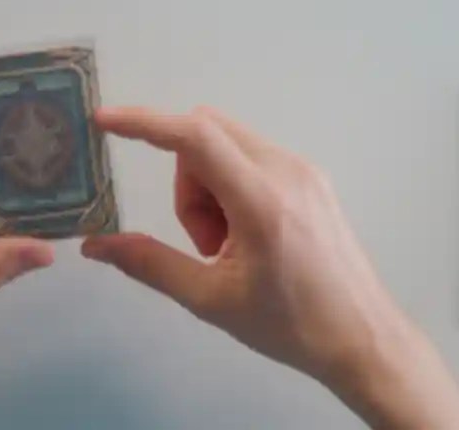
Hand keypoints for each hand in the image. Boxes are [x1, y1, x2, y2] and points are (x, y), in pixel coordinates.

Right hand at [83, 107, 458, 429]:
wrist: (363, 338)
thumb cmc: (290, 325)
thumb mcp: (211, 301)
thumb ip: (150, 264)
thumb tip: (95, 245)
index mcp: (261, 200)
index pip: (193, 137)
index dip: (144, 122)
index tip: (105, 120)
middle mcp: (285, 169)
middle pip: (206, 133)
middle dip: (185, 178)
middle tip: (203, 241)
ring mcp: (303, 169)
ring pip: (227, 145)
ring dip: (208, 186)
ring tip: (229, 248)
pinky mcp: (312, 178)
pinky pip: (251, 158)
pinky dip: (232, 187)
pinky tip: (248, 238)